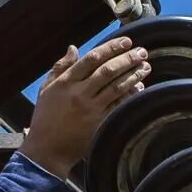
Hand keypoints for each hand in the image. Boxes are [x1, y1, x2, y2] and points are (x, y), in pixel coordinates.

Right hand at [20, 36, 149, 177]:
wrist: (47, 150)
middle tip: (142, 51)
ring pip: (116, 87)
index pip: (91, 59)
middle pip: (107, 71)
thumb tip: (73, 48)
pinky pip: (118, 106)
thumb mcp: (46, 90)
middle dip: (127, 59)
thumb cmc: (45, 118)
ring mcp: (90, 110)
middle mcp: (79, 94)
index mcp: (65, 82)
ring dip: (133, 75)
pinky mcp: (99, 124)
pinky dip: (130, 96)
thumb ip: (60, 67)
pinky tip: (140, 88)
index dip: (110, 48)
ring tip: (146, 66)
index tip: (126, 41)